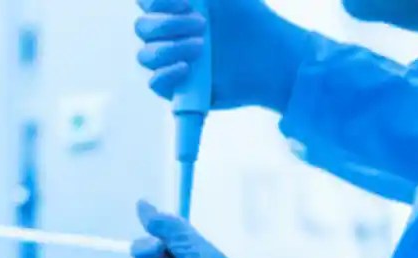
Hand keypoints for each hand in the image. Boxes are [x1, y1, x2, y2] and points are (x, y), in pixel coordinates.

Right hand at [135, 0, 314, 110]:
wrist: (274, 55)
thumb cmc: (251, 19)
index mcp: (175, 8)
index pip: (146, 2)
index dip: (155, 1)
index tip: (185, 2)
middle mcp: (170, 34)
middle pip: (143, 28)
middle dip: (169, 25)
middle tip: (203, 27)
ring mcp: (172, 62)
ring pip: (146, 55)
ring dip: (170, 48)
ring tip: (201, 48)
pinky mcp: (179, 88)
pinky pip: (155, 84)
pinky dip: (166, 75)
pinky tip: (186, 69)